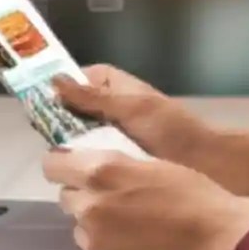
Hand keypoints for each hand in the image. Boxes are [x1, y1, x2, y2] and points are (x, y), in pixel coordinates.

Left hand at [44, 149, 248, 249]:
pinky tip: (130, 241)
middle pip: (66, 195)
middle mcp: (90, 200)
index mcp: (103, 168)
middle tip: (112, 197)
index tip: (74, 170)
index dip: (63, 166)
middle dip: (83, 194)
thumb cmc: (194, 194)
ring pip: (77, 221)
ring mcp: (93, 233)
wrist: (218, 237)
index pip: (53, 164)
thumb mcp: (152, 163)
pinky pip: (89, 245)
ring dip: (92, 219)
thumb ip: (116, 164)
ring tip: (125, 222)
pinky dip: (103, 242)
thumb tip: (92, 165)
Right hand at [54, 65, 217, 164]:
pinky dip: (84, 161)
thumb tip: (54, 80)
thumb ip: (94, 97)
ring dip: (72, 143)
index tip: (41, 99)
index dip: (62, 84)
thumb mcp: (132, 107)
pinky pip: (93, 155)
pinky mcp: (118, 158)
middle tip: (44, 134)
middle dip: (62, 118)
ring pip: (81, 133)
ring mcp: (116, 133)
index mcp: (118, 86)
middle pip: (76, 107)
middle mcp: (113, 107)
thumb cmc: (172, 129)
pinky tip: (74, 172)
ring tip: (57, 156)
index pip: (81, 77)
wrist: (207, 164)